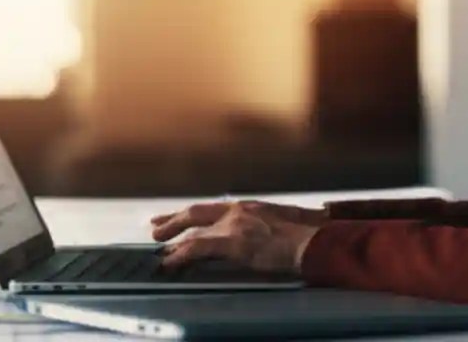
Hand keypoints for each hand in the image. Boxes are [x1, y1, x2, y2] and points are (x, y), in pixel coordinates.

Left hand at [149, 201, 327, 273]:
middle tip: (156, 226)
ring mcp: (233, 226)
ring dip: (174, 239)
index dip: (194, 213)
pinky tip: (171, 261)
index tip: (180, 215)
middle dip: (174, 219)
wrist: (310, 241)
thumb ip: (263, 223)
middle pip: (196, 212)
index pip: (213, 207)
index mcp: (249, 206)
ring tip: (160, 249)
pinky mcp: (231, 243)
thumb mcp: (282, 220)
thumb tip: (259, 231)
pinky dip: (181, 254)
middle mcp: (237, 211)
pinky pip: (197, 248)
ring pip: (193, 229)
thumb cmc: (304, 234)